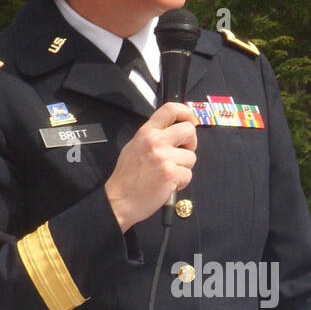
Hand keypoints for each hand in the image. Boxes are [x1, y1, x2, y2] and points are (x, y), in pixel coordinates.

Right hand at [105, 102, 197, 231]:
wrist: (119, 200)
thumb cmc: (127, 177)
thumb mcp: (134, 147)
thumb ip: (153, 137)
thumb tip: (173, 131)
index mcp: (146, 132)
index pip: (170, 109)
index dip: (186, 113)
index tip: (189, 121)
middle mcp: (155, 141)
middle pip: (189, 130)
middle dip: (191, 142)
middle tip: (182, 153)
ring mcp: (164, 157)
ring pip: (191, 157)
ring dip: (184, 167)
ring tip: (169, 174)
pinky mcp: (171, 174)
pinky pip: (188, 174)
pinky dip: (181, 182)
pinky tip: (168, 185)